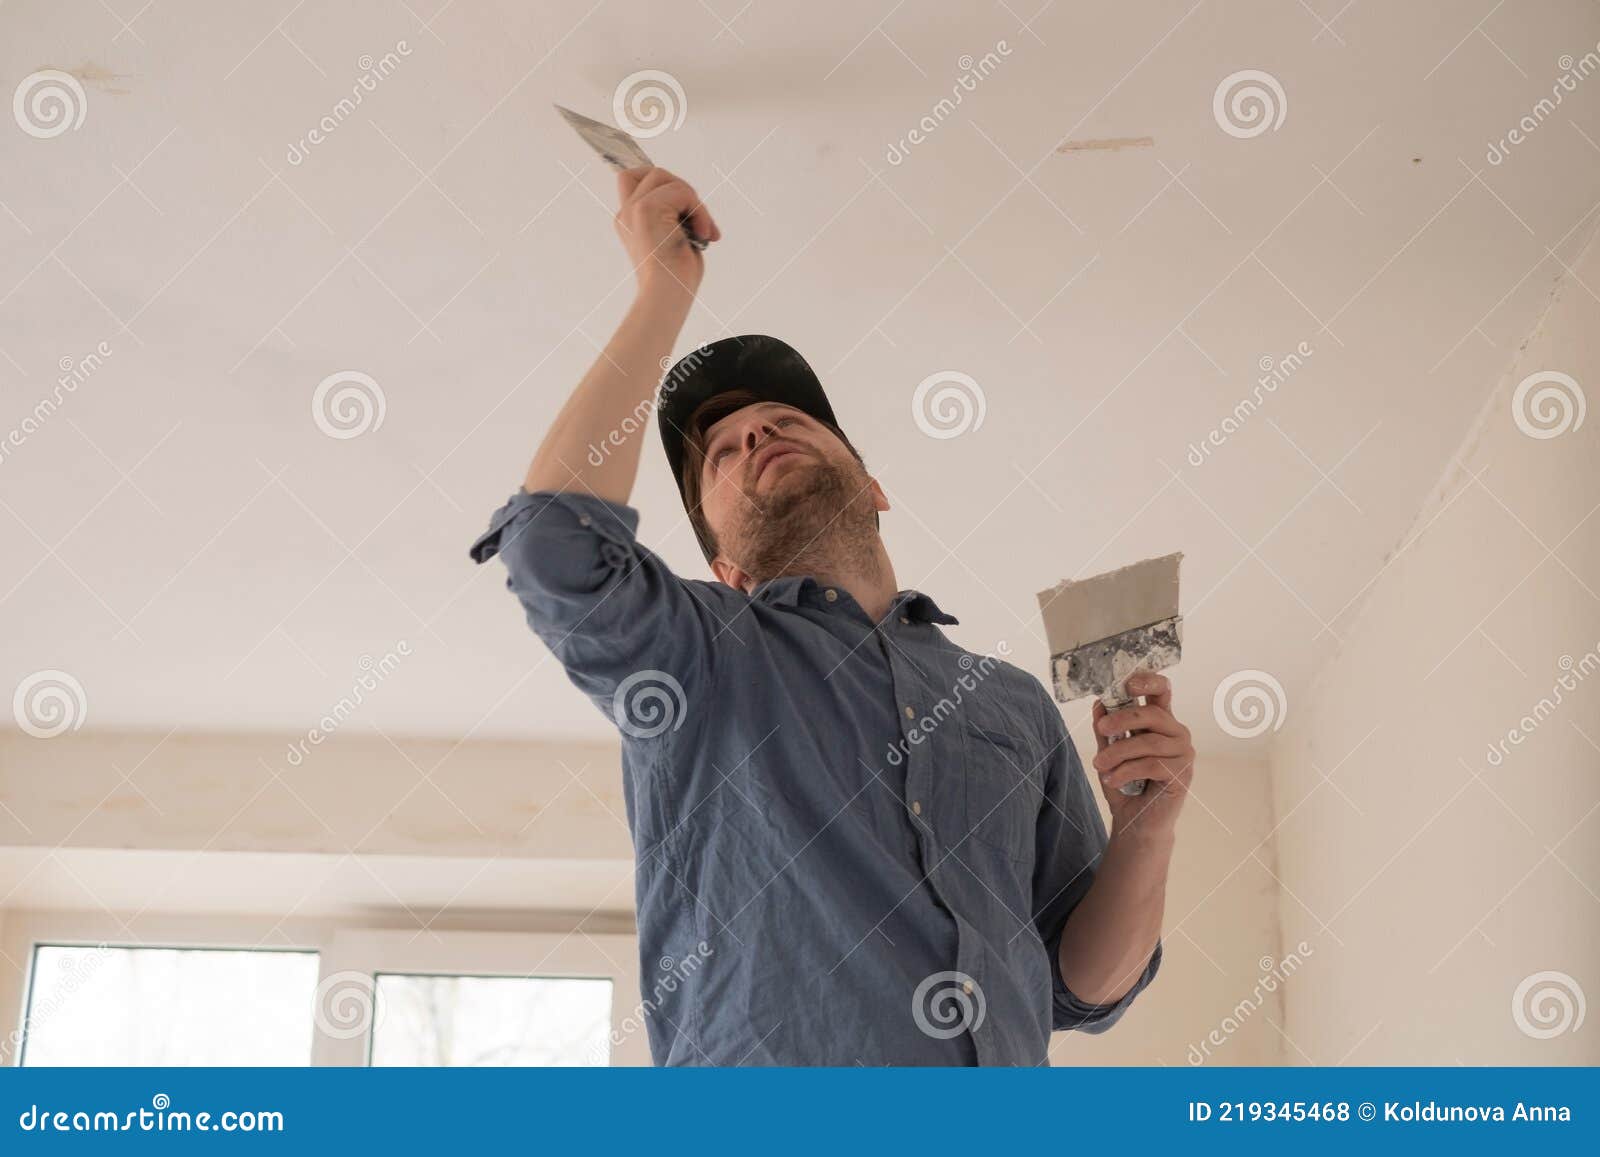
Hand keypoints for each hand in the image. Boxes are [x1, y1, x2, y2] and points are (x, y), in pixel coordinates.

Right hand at [614, 166, 719, 298]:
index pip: (632, 178)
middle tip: (699, 221)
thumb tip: (691, 199)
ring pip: (667, 178)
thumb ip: (672, 215)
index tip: (684, 205)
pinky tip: (703, 233)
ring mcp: (634, 209)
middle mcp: (627, 212)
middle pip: (653, 172)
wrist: (667, 297)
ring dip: (693, 201)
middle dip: (683, 190)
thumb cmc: (675, 278)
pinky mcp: (646, 209)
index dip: (658, 181)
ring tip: (702, 230)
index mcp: (629, 220)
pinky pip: (682, 191)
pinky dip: (699, 211)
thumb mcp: (674, 239)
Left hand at [1090, 672, 1194, 840]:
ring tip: (1099, 765)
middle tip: (1101, 730)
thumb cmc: (1125, 784)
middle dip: (1123, 719)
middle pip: (1154, 714)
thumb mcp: (1109, 752)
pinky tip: (1112, 780)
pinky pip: (1152, 765)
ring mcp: (1183, 753)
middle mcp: (1176, 733)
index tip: (1128, 683)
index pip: (1162, 691)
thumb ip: (1105, 730)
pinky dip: (1126, 771)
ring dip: (1119, 752)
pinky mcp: (1182, 774)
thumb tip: (1098, 703)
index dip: (1149, 681)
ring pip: (1150, 742)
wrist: (1135, 823)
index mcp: (1160, 721)